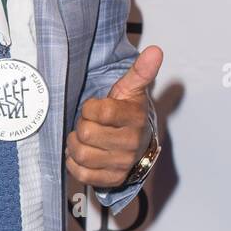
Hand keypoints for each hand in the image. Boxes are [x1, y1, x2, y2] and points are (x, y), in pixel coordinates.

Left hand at [65, 45, 162, 188]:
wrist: (138, 143)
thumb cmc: (128, 113)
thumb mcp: (131, 90)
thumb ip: (140, 71)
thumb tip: (155, 51)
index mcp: (135, 118)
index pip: (99, 112)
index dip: (89, 108)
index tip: (94, 107)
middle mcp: (131, 143)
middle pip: (85, 134)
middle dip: (81, 125)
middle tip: (90, 123)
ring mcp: (122, 163)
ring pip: (81, 154)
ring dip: (75, 144)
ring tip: (84, 138)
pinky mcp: (113, 179)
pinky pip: (82, 174)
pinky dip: (75, 163)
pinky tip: (83, 153)